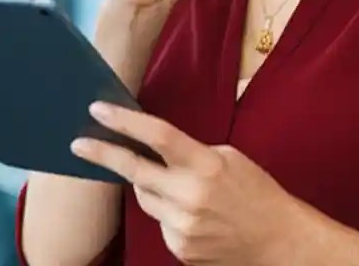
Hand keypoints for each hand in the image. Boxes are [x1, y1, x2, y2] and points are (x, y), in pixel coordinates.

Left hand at [72, 102, 298, 265]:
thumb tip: (151, 147)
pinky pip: (159, 222)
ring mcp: (183, 226)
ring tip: (181, 189)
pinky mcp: (179, 248)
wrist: (280, 243)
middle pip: (134, 170)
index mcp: (207, 165)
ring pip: (144, 197)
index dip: (124, 122)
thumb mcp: (230, 159)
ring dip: (151, 187)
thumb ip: (190, 153)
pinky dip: (168, 213)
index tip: (98, 111)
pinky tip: (194, 216)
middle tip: (79, 144)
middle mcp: (190, 196)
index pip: (157, 136)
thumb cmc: (257, 194)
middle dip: (103, 155)